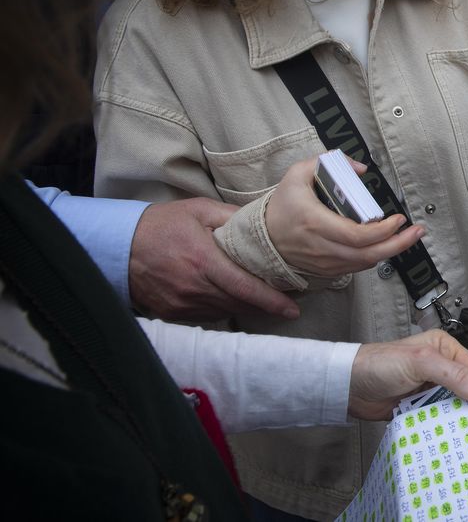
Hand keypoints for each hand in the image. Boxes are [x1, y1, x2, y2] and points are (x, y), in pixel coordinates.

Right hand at [130, 197, 298, 320]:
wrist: (117, 245)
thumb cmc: (160, 224)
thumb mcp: (197, 210)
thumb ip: (232, 216)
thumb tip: (262, 221)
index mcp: (203, 262)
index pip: (246, 288)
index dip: (272, 302)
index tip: (292, 309)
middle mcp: (194, 288)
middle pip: (240, 304)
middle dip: (265, 305)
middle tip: (287, 301)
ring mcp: (182, 304)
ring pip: (225, 312)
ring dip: (245, 307)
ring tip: (264, 299)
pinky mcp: (172, 314)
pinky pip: (207, 316)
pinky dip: (222, 308)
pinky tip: (231, 299)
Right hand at [265, 155, 423, 276]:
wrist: (262, 237)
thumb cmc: (282, 206)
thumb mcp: (297, 174)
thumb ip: (328, 163)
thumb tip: (360, 168)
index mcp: (315, 223)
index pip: (357, 235)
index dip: (383, 231)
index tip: (398, 218)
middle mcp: (322, 247)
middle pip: (368, 254)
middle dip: (398, 244)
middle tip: (417, 232)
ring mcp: (325, 262)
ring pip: (366, 263)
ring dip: (391, 251)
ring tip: (409, 236)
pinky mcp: (328, 270)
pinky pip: (358, 267)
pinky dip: (376, 256)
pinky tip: (388, 244)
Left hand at [349, 329, 467, 419]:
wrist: (348, 386)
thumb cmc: (381, 364)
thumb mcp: (422, 363)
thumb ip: (454, 376)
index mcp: (444, 348)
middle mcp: (440, 368)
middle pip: (467, 389)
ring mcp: (430, 389)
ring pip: (454, 406)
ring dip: (459, 418)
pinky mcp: (420, 408)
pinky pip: (439, 419)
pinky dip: (444, 427)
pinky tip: (453, 437)